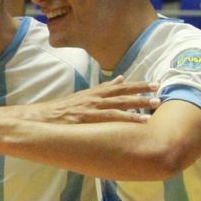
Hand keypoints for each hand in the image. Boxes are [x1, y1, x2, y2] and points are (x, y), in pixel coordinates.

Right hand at [15, 75, 158, 123]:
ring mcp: (91, 107)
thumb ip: (100, 91)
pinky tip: (141, 121)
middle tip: (160, 89)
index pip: (118, 86)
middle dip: (142, 90)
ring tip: (156, 104)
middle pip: (123, 91)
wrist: (39, 119)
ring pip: (120, 103)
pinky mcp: (88, 117)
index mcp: (93, 93)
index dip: (137, 84)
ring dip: (139, 103)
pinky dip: (128, 118)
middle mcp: (94, 97)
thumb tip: (119, 80)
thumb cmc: (59, 112)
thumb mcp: (80, 98)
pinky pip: (112, 117)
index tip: (153, 83)